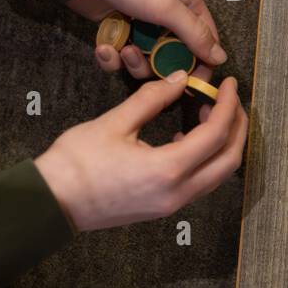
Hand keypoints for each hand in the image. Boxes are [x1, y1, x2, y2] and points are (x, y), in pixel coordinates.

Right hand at [34, 72, 247, 231]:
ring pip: (218, 174)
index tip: (228, 84)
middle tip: (231, 100)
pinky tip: (188, 138)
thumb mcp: (113, 123)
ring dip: (224, 144)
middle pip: (229, 159)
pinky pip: (200, 183)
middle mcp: (179, 192)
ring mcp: (174, 204)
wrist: (50, 203)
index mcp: (168, 169)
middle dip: (237, 127)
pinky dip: (207, 160)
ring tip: (212, 114)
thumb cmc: (75, 163)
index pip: (215, 134)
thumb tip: (181, 80)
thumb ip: (151, 99)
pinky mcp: (165, 208)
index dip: (227, 105)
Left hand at [65, 0, 227, 78]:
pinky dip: (113, 58)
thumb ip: (195, 34)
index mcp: (188, 4)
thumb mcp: (167, 7)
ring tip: (124, 49)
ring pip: (147, 60)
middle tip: (149, 63)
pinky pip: (122, 57)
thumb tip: (222, 58)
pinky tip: (105, 47)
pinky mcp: (118, 32)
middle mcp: (168, 16)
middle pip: (175, 56)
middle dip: (160, 64)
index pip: (205, 41)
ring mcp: (142, 26)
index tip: (192, 83)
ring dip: (134, 62)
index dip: (201, 63)